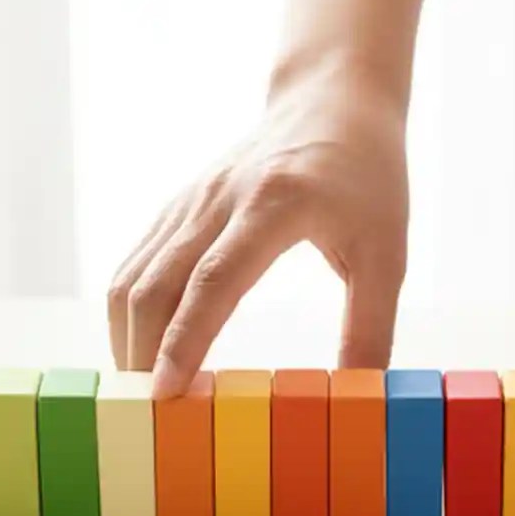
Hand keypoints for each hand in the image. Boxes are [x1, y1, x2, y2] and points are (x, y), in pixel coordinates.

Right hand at [107, 68, 408, 396]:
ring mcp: (191, 199)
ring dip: (127, 338)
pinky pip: (136, 263)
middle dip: (142, 354)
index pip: (213, 282)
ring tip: (143, 391)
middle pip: (155, 284)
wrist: (334, 99)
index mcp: (274, 204)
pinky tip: (145, 348)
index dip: (184, 341)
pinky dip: (130, 312)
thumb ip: (371, 326)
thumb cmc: (369, 175)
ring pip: (132, 275)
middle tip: (149, 416)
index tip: (165, 394)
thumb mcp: (387, 252)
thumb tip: (356, 398)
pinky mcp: (179, 205)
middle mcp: (219, 199)